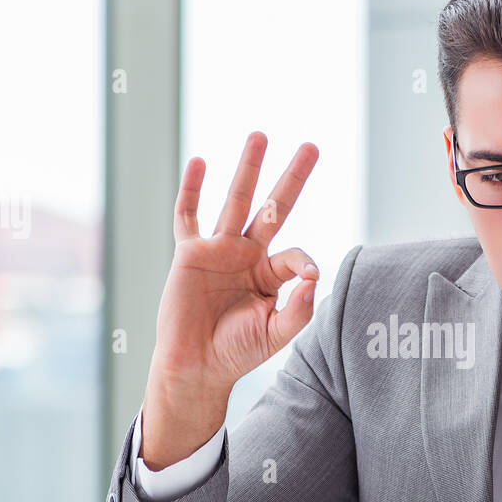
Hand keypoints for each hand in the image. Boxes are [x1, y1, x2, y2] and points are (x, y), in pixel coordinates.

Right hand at [142, 132, 319, 468]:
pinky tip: (200, 161)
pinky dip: (192, 189)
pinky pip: (188, 216)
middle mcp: (248, 255)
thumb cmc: (237, 352)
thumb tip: (314, 276)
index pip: (294, 255)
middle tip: (311, 147)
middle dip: (292, 178)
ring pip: (236, 201)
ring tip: (260, 136)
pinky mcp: (189, 253)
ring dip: (248, 168)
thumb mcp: (276, 334)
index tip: (306, 276)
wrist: (196, 366)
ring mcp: (218, 250)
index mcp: (272, 274)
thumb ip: (298, 310)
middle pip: (274, 208)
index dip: (303, 261)